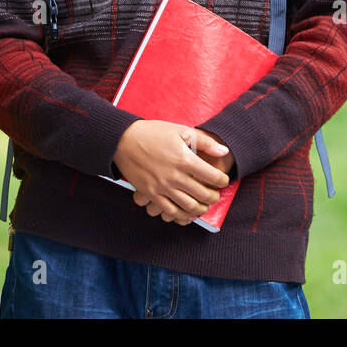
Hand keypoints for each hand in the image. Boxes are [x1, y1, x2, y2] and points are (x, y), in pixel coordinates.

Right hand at [114, 120, 229, 224]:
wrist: (123, 140)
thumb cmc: (154, 133)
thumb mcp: (181, 131)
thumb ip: (205, 142)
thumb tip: (223, 151)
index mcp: (185, 159)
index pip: (212, 176)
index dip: (222, 181)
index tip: (223, 181)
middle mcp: (175, 176)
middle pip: (203, 194)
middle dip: (214, 197)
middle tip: (216, 196)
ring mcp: (162, 187)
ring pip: (188, 206)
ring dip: (200, 209)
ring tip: (204, 206)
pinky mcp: (150, 194)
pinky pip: (168, 210)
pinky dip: (180, 215)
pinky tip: (186, 214)